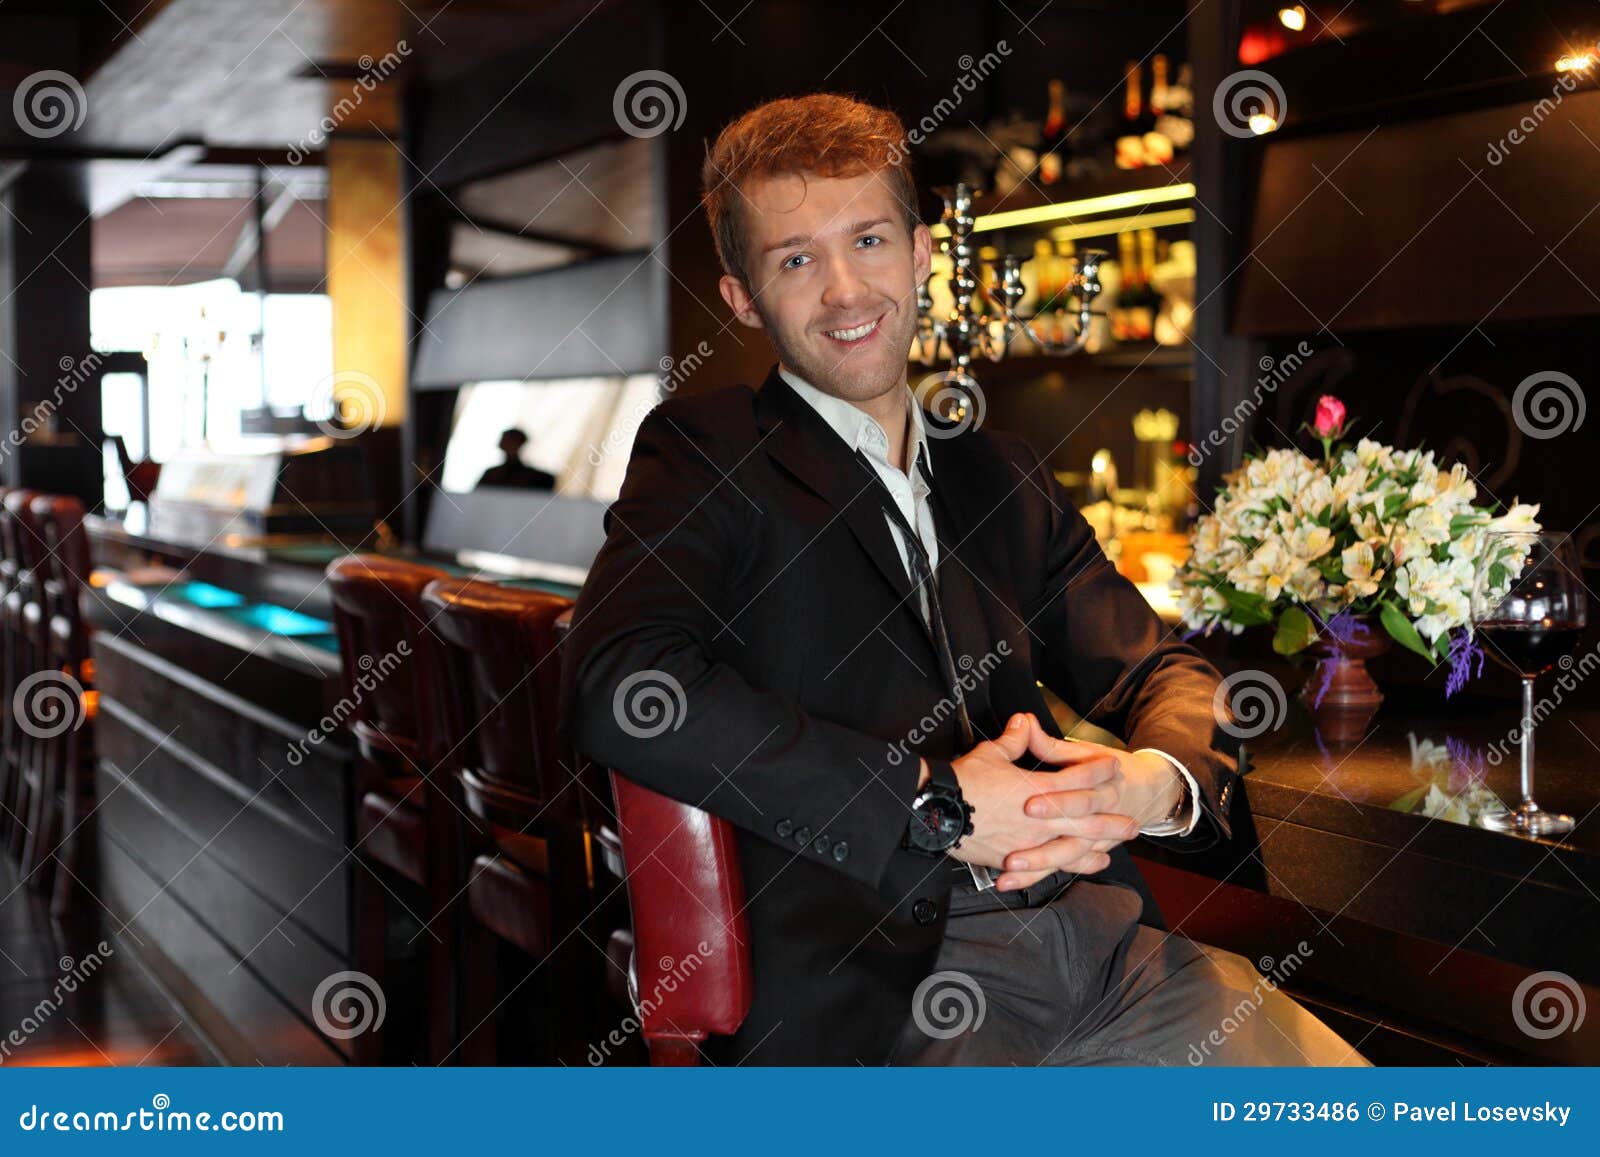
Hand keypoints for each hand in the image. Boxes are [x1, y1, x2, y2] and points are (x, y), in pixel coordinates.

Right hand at [939, 714, 1140, 888]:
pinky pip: (1056, 864)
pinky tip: (1094, 862)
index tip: (1113, 766)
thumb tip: (1026, 721)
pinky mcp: (1018, 858)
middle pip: (1087, 817)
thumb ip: (1014, 739)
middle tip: (1133, 821)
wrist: (936, 812)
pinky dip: (1079, 863)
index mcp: (1035, 787)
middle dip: (1112, 818)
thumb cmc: (963, 783)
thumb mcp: (989, 754)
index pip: (1077, 778)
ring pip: (1077, 844)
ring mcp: (1031, 841)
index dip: (1097, 770)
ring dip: (1104, 842)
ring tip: (1121, 841)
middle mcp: (1040, 817)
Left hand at [1000, 721, 1184, 890]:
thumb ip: (1050, 744)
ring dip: (1037, 864)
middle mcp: (1099, 814)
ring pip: (1067, 855)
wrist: (1146, 789)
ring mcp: (1094, 837)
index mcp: (1100, 784)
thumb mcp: (1082, 751)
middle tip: (1013, 851)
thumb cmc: (1107, 766)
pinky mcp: (1085, 851)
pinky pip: (1063, 866)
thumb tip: (1024, 722)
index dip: (1054, 800)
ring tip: (1010, 868)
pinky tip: (1014, 882)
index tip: (1027, 804)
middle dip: (1042, 843)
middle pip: (1072, 832)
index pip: (1077, 794)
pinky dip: (1039, 875)